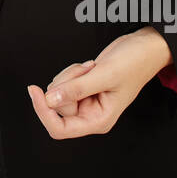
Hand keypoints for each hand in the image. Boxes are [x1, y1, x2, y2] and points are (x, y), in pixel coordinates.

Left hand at [25, 27, 171, 139]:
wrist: (142, 48)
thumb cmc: (134, 64)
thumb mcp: (105, 75)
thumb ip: (77, 89)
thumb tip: (50, 100)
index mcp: (98, 121)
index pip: (60, 129)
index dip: (43, 112)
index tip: (34, 91)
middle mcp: (89, 115)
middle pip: (56, 105)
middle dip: (66, 82)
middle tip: (87, 70)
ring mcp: (85, 102)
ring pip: (57, 90)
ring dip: (71, 74)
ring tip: (92, 68)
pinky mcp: (81, 89)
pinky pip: (63, 81)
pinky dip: (73, 70)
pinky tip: (90, 66)